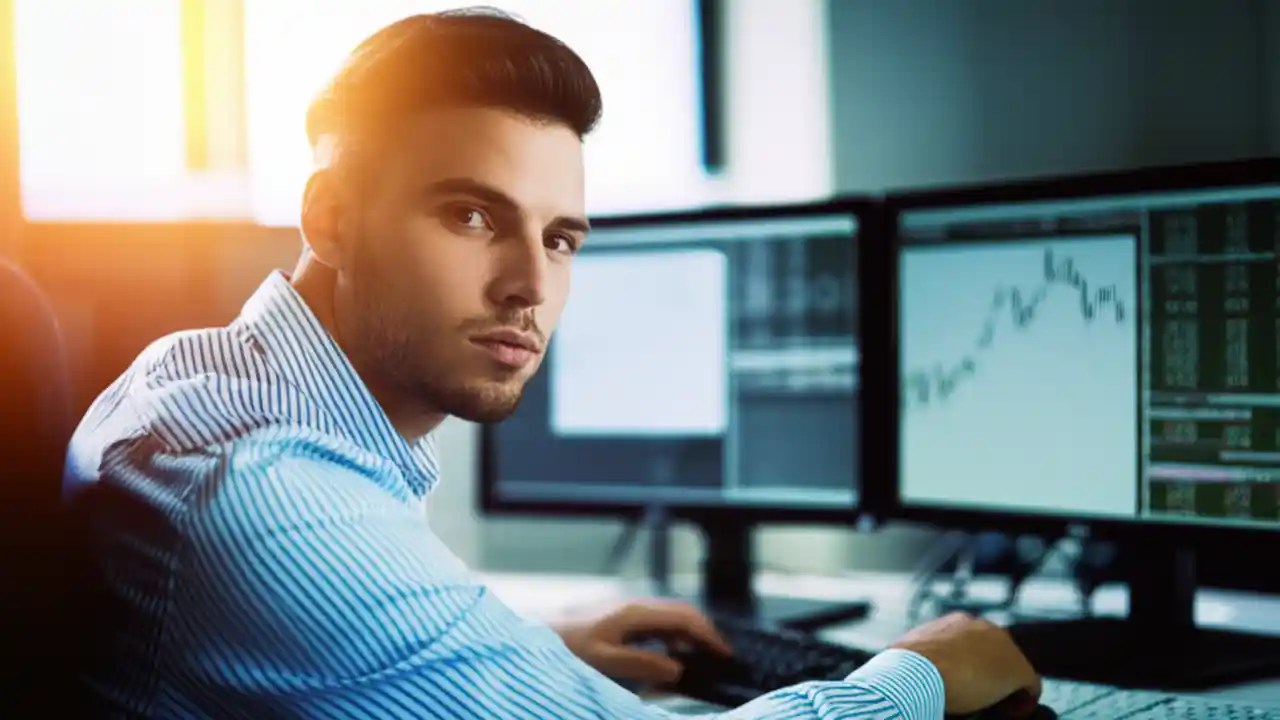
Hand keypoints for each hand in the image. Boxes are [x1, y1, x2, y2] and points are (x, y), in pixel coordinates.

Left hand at [553, 599, 732, 684]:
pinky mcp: (620, 616)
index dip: (708, 634)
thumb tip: (677, 668)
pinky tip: (667, 656)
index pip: (684, 617)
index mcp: (636, 613)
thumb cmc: (566, 647)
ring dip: (687, 636)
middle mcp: (635, 605)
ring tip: (698, 660)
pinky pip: (655, 623)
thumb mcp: (604, 661)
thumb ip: (642, 664)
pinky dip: (670, 637)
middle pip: (681, 613)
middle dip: (703, 633)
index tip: (725, 653)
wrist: (537, 632)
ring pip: (669, 617)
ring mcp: (628, 609)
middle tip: (719, 658)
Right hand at [891, 612, 1041, 717]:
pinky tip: (1010, 713)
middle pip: (995, 654)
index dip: (969, 667)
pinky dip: (1022, 702)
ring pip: (1011, 669)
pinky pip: (1029, 686)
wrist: (916, 671)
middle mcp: (981, 627)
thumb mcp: (909, 656)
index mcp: (955, 623)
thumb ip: (921, 659)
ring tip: (989, 707)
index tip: (961, 686)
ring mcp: (1002, 646)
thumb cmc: (905, 666)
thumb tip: (910, 674)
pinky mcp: (1017, 668)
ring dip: (1002, 688)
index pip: (970, 645)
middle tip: (977, 700)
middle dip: (988, 676)